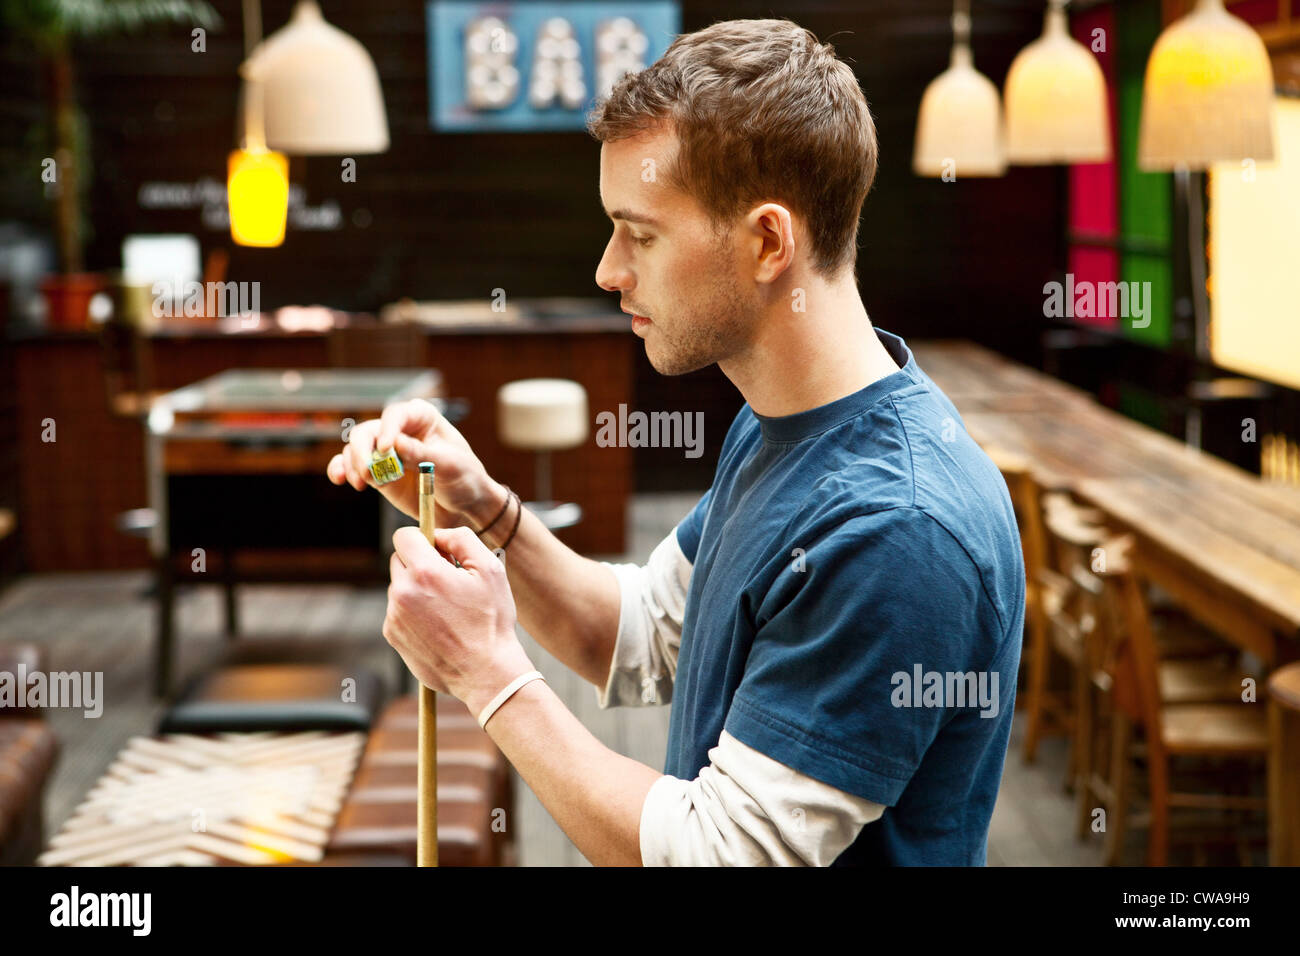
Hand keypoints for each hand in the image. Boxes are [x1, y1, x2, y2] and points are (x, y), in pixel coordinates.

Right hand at [326, 398, 499, 523]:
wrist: (463, 507)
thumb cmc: (464, 478)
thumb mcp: (450, 465)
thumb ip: (421, 453)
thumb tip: (395, 443)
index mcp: (422, 417)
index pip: (397, 415)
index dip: (387, 429)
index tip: (386, 449)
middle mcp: (399, 429)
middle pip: (368, 431)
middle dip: (363, 450)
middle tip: (368, 473)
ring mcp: (385, 451)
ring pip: (356, 449)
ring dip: (353, 464)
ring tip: (363, 483)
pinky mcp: (377, 472)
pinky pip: (352, 466)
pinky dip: (342, 470)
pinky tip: (340, 479)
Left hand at [384, 525, 533, 713]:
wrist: (485, 672)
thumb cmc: (491, 621)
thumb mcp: (490, 570)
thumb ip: (461, 539)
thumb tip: (438, 534)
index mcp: (425, 572)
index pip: (404, 536)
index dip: (422, 538)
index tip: (438, 550)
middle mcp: (402, 592)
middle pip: (399, 560)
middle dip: (420, 563)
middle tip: (448, 579)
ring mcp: (394, 616)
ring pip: (400, 587)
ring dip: (418, 589)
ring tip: (447, 609)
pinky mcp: (393, 635)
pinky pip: (398, 611)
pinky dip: (414, 612)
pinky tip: (439, 626)